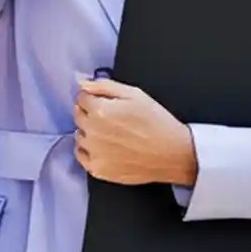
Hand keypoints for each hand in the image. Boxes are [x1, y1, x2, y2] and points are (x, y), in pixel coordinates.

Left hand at [74, 78, 197, 185]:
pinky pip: (81, 156)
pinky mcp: (98, 169)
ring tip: (112, 134)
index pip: (81, 97)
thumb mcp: (133, 94)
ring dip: (89, 131)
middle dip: (90, 112)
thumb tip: (81, 82)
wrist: (172, 153)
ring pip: (79, 135)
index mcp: (99, 111)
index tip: (106, 102)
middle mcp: (92, 132)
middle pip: (78, 115)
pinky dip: (89, 150)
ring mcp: (94, 153)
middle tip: (111, 117)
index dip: (94, 97)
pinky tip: (105, 147)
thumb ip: (103, 86)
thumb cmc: (156, 121)